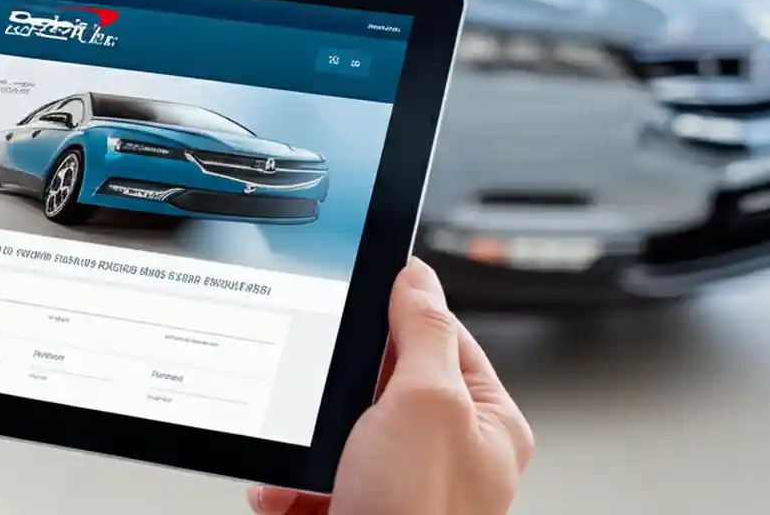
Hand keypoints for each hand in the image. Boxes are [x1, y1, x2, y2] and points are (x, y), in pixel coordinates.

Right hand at [247, 259, 531, 514]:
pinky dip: (291, 485)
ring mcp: (402, 484)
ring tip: (302, 458)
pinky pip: (316, 478)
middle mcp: (449, 452)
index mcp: (485, 422)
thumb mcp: (426, 402)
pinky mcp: (360, 510)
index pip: (444, 338)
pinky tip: (284, 493)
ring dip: (307, 443)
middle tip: (326, 395)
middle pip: (382, 381)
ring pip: (341, 431)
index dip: (400, 316)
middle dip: (338, 391)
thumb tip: (417, 277)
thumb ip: (424, 331)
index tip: (362, 298)